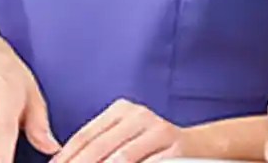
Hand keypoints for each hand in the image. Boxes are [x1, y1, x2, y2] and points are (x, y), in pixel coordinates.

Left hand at [52, 99, 181, 162]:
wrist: (200, 147)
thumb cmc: (154, 146)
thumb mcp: (126, 137)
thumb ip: (101, 146)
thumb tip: (67, 162)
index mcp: (122, 110)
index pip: (86, 135)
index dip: (66, 156)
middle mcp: (139, 116)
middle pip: (99, 146)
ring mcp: (158, 131)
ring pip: (121, 158)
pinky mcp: (174, 149)